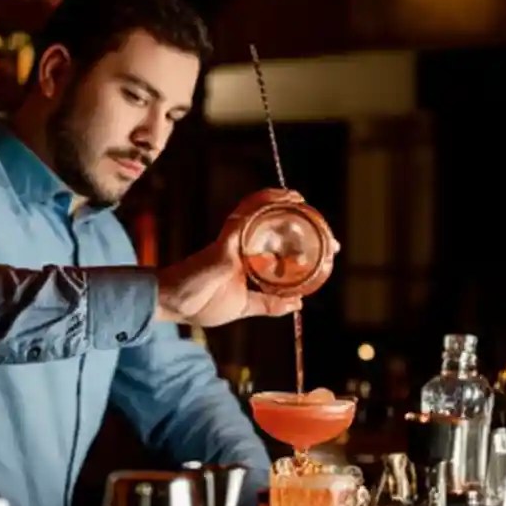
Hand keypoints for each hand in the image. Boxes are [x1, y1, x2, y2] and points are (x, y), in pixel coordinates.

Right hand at [155, 189, 327, 326]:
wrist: (174, 303)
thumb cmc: (201, 303)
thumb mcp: (245, 306)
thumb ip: (270, 304)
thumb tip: (298, 303)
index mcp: (249, 260)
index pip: (281, 246)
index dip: (305, 245)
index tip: (330, 250)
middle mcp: (244, 245)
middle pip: (276, 226)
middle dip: (304, 226)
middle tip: (332, 239)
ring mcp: (235, 239)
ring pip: (261, 211)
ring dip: (284, 204)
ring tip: (303, 202)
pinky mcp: (228, 239)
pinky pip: (248, 213)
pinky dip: (265, 202)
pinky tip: (284, 198)